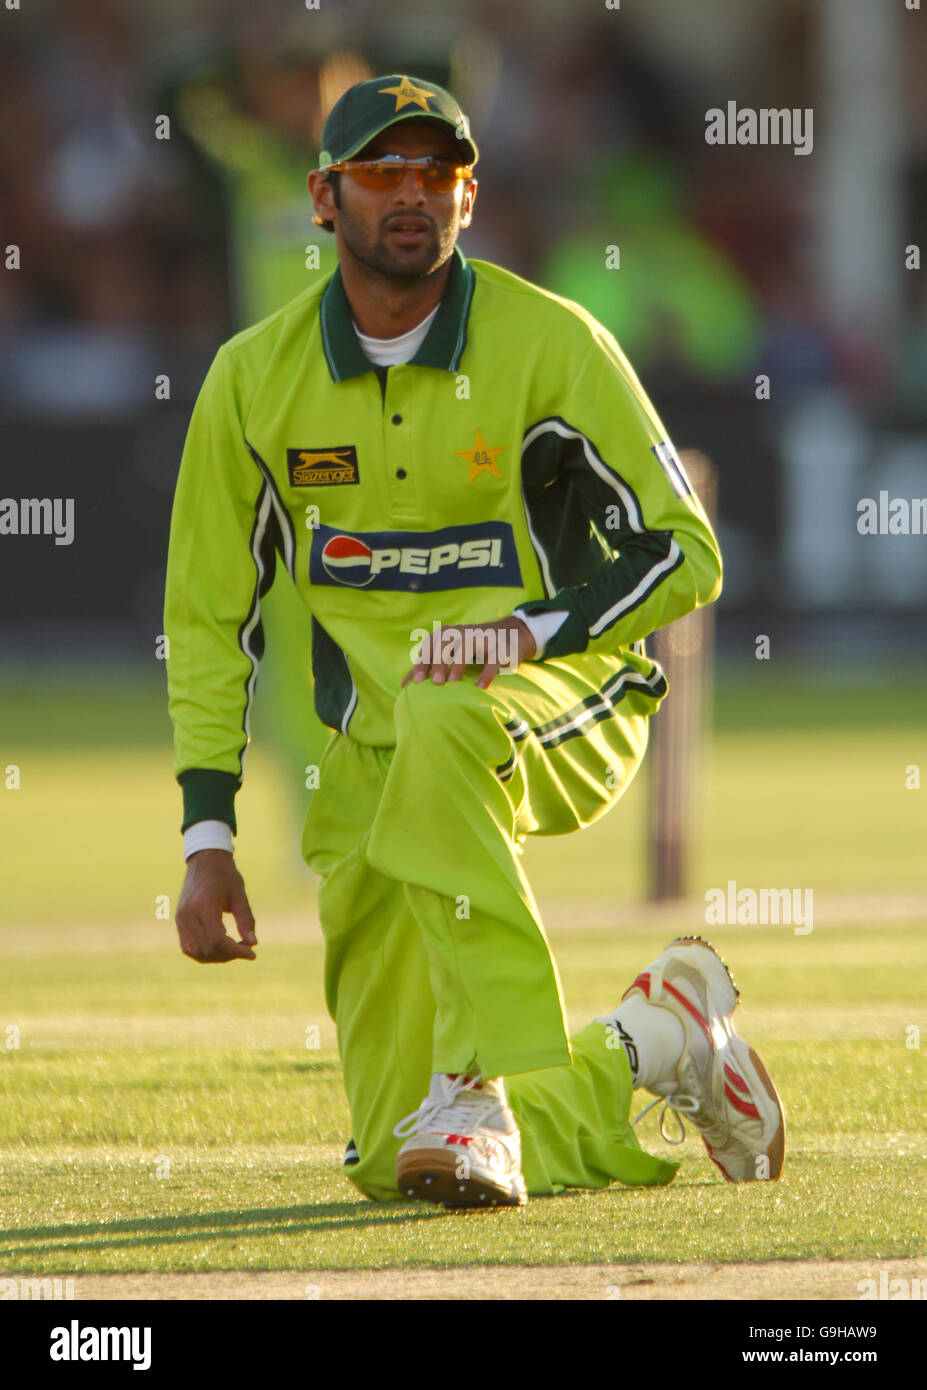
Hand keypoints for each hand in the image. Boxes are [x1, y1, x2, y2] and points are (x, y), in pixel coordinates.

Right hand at [175, 849, 257, 962]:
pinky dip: (204, 953)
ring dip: (216, 956)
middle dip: (229, 954)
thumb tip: (253, 944)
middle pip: (207, 948)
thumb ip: (246, 920)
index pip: (217, 940)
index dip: (235, 951)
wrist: (205, 860)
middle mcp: (187, 914)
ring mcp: (180, 919)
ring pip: (196, 952)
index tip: (252, 954)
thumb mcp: (240, 895)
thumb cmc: (225, 875)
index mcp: (203, 905)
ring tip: (234, 948)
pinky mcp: (179, 921)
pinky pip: (188, 947)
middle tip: (246, 947)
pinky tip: (220, 947)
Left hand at [401, 617, 535, 690]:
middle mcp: (464, 632)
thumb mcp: (450, 652)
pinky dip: (486, 672)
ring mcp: (482, 638)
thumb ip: (428, 666)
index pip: (431, 644)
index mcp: (449, 634)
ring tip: (452, 682)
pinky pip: (493, 659)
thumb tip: (404, 685)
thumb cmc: (472, 648)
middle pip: (446, 643)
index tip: (417, 681)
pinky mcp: (500, 648)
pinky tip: (480, 686)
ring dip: (458, 664)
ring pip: (467, 647)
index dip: (424, 661)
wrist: (511, 634)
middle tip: (435, 683)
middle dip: (439, 661)